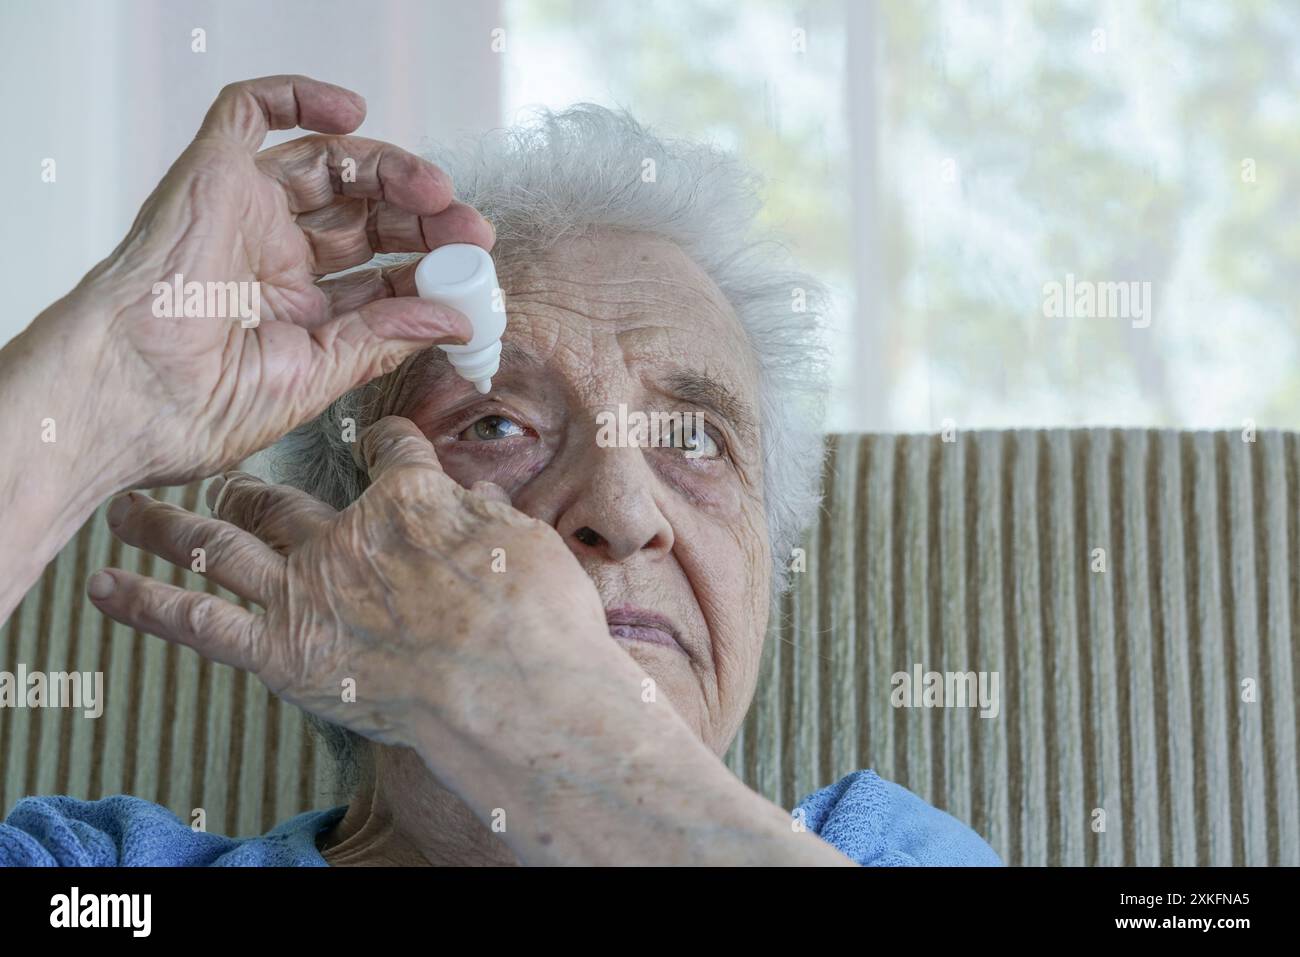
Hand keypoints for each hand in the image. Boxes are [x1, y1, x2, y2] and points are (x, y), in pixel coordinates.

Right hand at [35, 74, 491, 488]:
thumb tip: (455, 318)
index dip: (429, 270)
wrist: (126, 395)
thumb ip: (384, 340)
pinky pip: (248, 113)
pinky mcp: (211, 175)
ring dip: (390, 170)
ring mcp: (244, 216)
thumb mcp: (315, 378)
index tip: (474, 274)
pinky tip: (352, 113)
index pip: (379, 276)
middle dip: (423, 219)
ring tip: (435, 189)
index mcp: (297, 314)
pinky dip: (299, 98)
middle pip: (365, 218)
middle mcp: (274, 261)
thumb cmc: (196, 408)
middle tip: (469, 229)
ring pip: (328, 167)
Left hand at [85, 417, 640, 760]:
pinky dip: (146, 602)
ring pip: (220, 543)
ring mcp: (305, 589)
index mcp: (409, 498)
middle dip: (250, 491)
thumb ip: (481, 515)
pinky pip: (198, 620)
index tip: (378, 444)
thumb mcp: (524, 540)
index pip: (387, 453)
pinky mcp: (281, 650)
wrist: (514, 685)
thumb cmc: (534, 614)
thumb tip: (476, 501)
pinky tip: (105, 586)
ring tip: (135, 514)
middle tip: (232, 490)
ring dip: (170, 525)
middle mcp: (343, 533)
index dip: (382, 446)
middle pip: (280, 500)